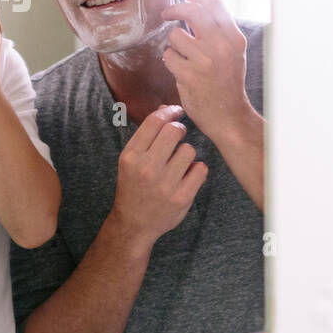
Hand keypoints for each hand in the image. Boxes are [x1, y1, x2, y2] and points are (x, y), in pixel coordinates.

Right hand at [108, 104, 208, 245]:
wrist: (134, 223)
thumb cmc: (134, 186)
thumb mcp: (131, 160)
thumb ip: (147, 136)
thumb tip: (167, 109)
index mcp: (131, 157)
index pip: (154, 122)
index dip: (169, 112)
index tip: (176, 111)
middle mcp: (147, 169)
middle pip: (175, 132)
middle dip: (179, 131)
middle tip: (177, 138)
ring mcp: (165, 184)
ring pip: (189, 150)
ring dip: (187, 154)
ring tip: (178, 164)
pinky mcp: (182, 197)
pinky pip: (201, 168)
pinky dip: (196, 170)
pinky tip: (187, 176)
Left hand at [161, 0, 256, 144]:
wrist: (229, 116)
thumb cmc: (227, 83)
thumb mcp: (232, 53)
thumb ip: (218, 31)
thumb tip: (193, 5)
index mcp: (234, 38)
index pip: (213, 4)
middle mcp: (222, 46)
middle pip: (192, 11)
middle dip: (174, 8)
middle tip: (166, 13)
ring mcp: (206, 60)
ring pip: (175, 35)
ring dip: (173, 44)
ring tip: (182, 56)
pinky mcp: (190, 75)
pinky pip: (168, 56)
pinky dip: (170, 61)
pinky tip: (180, 70)